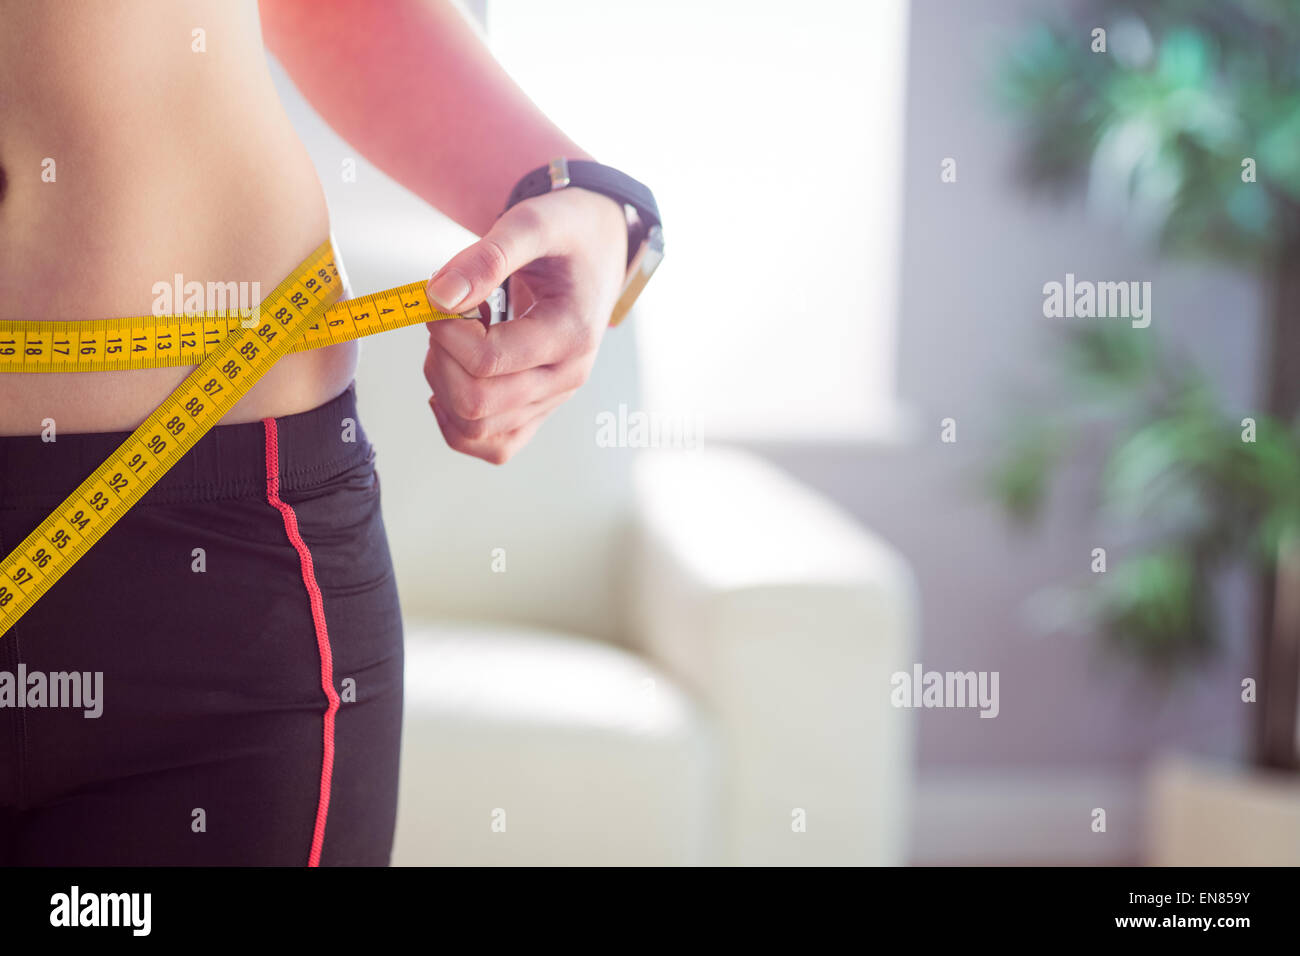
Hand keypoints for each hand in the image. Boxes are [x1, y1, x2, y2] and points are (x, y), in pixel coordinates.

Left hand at [423, 186, 628, 463]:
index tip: (442, 296)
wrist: (598, 247)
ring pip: (476, 430)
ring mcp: (552, 400)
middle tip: (446, 317)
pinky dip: (456, 422)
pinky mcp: (537, 409)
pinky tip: (453, 377)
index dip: (446, 331)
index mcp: (572, 336)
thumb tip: (438, 297)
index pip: (488, 361)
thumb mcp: (533, 222)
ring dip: (443, 386)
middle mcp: (566, 379)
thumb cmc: (569, 233)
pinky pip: (490, 445)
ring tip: (455, 342)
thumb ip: (487, 257)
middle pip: (477, 404)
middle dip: (440, 358)